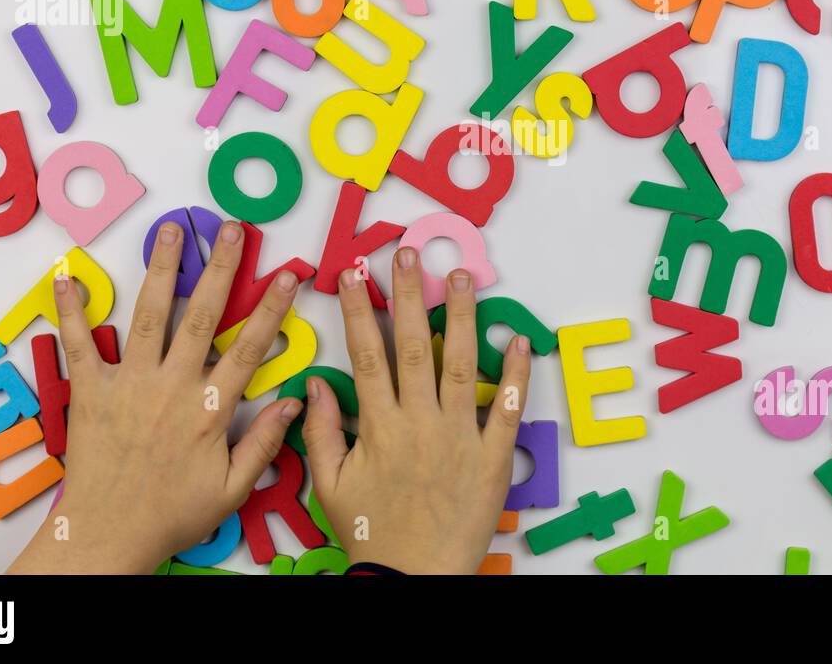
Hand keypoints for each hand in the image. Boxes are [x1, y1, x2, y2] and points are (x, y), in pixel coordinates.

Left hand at [7, 220, 301, 573]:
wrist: (108, 535)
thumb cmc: (171, 515)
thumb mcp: (233, 489)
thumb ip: (265, 443)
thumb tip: (294, 402)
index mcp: (211, 409)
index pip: (250, 347)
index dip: (271, 308)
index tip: (287, 274)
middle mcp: (173, 386)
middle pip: (202, 315)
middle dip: (220, 268)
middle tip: (229, 229)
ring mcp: (130, 384)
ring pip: (150, 315)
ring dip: (162, 269)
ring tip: (172, 230)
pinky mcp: (91, 391)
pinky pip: (78, 344)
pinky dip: (70, 310)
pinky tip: (66, 277)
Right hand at [302, 246, 531, 574]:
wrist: (411, 578)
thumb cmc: (370, 532)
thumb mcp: (330, 484)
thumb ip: (320, 431)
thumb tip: (314, 384)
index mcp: (379, 426)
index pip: (365, 354)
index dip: (358, 309)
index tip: (352, 273)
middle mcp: (419, 422)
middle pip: (411, 347)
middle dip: (408, 295)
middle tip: (407, 255)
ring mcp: (459, 437)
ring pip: (461, 365)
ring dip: (461, 318)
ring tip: (461, 277)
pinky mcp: (491, 457)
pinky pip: (508, 410)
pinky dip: (515, 375)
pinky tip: (517, 340)